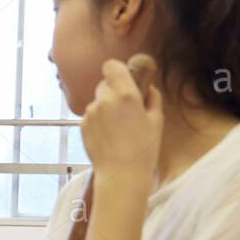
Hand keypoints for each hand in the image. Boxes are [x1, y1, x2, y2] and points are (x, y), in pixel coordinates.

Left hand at [80, 55, 162, 182]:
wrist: (121, 174)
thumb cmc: (143, 149)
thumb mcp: (156, 120)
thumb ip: (152, 97)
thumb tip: (147, 88)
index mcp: (125, 94)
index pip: (112, 66)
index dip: (118, 70)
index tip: (125, 79)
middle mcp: (104, 100)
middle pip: (105, 84)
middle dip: (114, 91)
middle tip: (126, 108)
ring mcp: (90, 113)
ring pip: (98, 101)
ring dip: (106, 108)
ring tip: (119, 128)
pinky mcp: (82, 125)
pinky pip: (91, 115)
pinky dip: (98, 121)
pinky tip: (109, 136)